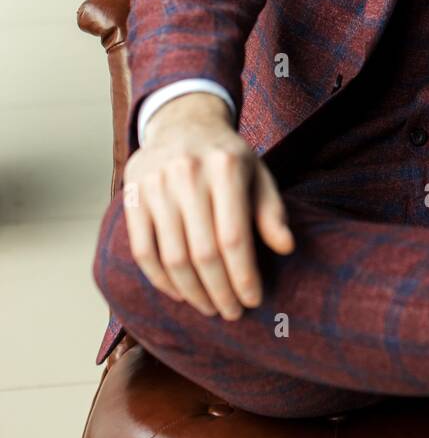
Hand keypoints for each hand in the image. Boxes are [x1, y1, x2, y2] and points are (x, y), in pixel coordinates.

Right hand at [122, 92, 293, 319]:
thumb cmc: (228, 158)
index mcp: (226, 166)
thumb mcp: (258, 174)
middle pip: (203, 252)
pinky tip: (180, 293)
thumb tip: (286, 247)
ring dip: (192, 292)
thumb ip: (271, 211)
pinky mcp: (132, 194)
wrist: (183, 124)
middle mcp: (187, 172)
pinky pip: (142, 250)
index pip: (234, 237)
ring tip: (209, 308)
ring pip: (172, 257)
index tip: (253, 300)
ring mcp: (155, 183)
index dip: (243, 275)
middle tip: (231, 313)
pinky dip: (160, 279)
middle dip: (219, 292)